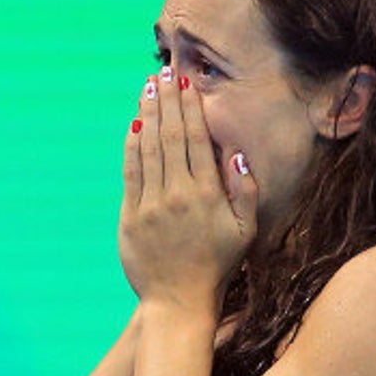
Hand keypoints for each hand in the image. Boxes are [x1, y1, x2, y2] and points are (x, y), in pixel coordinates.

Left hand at [119, 66, 257, 315]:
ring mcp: (151, 205)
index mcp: (207, 195)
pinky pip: (130, 174)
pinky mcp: (130, 217)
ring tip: (147, 90)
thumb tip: (236, 152)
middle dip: (166, 102)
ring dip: (147, 116)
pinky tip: (133, 126)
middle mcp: (177, 195)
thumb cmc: (218, 266)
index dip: (190, 108)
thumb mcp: (245, 231)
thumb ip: (245, 190)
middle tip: (163, 74)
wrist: (178, 302)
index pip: (196, 140)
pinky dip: (131, 147)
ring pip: (148, 150)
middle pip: (170, 137)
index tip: (185, 83)